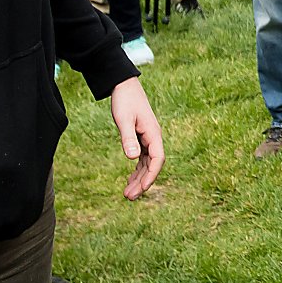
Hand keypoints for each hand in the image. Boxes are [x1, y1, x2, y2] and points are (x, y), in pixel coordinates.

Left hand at [108, 77, 164, 197]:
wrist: (124, 85)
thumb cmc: (125, 100)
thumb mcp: (124, 119)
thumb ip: (128, 138)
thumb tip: (132, 158)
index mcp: (153, 134)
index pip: (157, 159)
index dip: (151, 175)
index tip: (141, 189)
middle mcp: (153, 137)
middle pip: (152, 165)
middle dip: (142, 182)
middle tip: (129, 197)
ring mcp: (148, 138)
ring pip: (146, 163)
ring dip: (139, 178)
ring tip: (127, 194)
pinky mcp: (140, 137)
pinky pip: (142, 158)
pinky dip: (136, 170)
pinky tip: (129, 179)